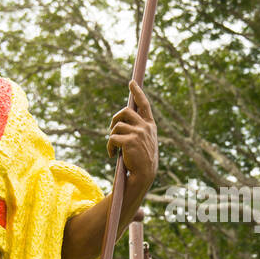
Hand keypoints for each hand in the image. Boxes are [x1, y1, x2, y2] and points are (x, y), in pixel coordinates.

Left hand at [107, 80, 158, 194]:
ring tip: (113, 148)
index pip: (144, 104)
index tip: (132, 82)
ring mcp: (139, 133)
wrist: (143, 176)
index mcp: (150, 126)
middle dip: (115, 119)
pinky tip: (111, 155)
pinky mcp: (130, 141)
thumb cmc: (141, 161)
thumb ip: (137, 129)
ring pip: (116, 126)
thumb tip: (122, 119)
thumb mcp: (144, 142)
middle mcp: (146, 127)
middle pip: (125, 111)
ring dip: (111, 136)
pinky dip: (109, 147)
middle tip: (111, 129)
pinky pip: (112, 138)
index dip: (137, 92)